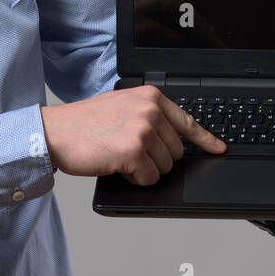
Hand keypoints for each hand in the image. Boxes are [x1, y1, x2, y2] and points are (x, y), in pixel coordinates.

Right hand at [40, 85, 224, 184]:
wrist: (55, 132)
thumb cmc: (85, 123)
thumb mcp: (122, 106)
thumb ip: (149, 115)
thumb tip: (175, 138)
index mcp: (150, 97)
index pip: (187, 121)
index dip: (205, 139)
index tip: (218, 149)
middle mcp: (150, 110)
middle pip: (177, 151)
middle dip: (157, 159)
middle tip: (129, 151)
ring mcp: (143, 130)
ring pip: (165, 167)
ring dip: (144, 169)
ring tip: (119, 154)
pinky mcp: (134, 151)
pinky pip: (150, 178)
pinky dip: (135, 179)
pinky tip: (117, 164)